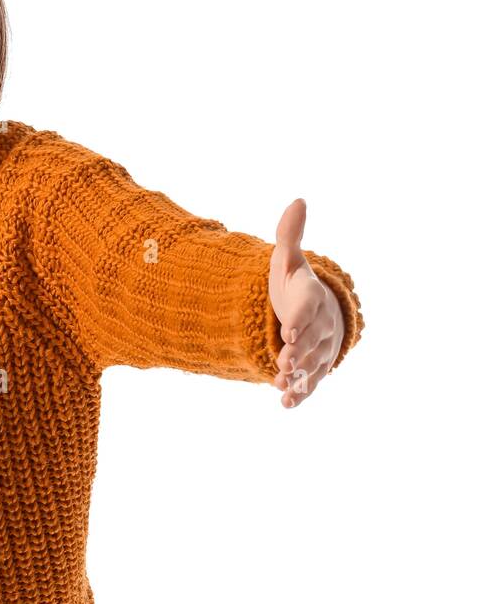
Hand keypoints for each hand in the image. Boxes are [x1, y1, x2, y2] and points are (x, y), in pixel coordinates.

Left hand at [268, 198, 342, 408]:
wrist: (313, 312)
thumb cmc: (295, 284)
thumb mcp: (287, 259)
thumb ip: (289, 235)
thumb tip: (299, 199)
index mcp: (310, 298)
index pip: (306, 308)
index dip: (299, 320)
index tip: (288, 331)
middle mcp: (319, 325)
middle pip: (310, 341)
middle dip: (299, 353)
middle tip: (285, 364)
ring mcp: (317, 349)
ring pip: (310, 365)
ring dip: (298, 377)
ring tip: (283, 387)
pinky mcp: (312, 368)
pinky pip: (308, 382)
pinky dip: (299, 394)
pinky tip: (285, 404)